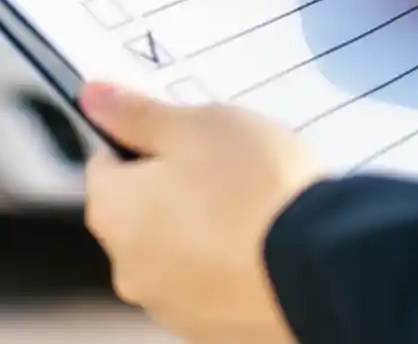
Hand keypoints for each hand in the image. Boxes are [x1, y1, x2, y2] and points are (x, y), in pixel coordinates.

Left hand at [80, 82, 322, 342]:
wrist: (324, 265)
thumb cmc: (258, 188)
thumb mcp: (196, 125)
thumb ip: (137, 114)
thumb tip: (92, 97)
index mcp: (113, 211)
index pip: (105, 162)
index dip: (144, 140)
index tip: (182, 133)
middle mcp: (129, 267)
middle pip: (140, 210)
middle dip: (176, 186)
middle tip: (227, 165)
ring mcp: (171, 305)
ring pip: (176, 250)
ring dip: (203, 228)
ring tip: (255, 205)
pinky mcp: (213, 329)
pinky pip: (211, 284)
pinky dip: (230, 265)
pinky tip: (265, 244)